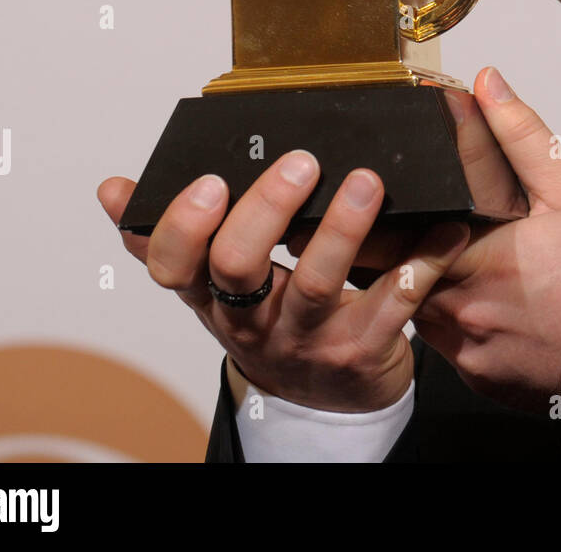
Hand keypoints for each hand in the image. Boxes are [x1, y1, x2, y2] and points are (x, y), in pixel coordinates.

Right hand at [97, 155, 469, 412]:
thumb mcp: (220, 286)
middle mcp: (252, 320)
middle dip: (266, 209)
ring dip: (343, 228)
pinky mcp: (362, 352)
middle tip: (301, 163)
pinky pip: (395, 306)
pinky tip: (445, 226)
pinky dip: (422, 262)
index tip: (209, 180)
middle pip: (240, 266)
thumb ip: (175, 238)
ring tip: (367, 182)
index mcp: (213, 295)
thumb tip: (115, 190)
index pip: (174, 265)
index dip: (185, 225)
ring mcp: (307, 338)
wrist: (328, 397)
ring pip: (317, 285)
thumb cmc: (273, 321)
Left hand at [412, 68, 560, 414]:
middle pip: (407, 277)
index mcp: (476, 258)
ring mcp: (472, 353)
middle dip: (413, 254)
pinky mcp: (486, 382)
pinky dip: (465, 327)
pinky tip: (499, 308)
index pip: (398, 236)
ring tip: (474, 269)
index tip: (382, 208)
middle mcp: (463, 312)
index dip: (388, 220)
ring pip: (427, 314)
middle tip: (432, 235)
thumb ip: (520, 134)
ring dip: (437, 290)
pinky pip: (455, 350)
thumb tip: (486, 85)